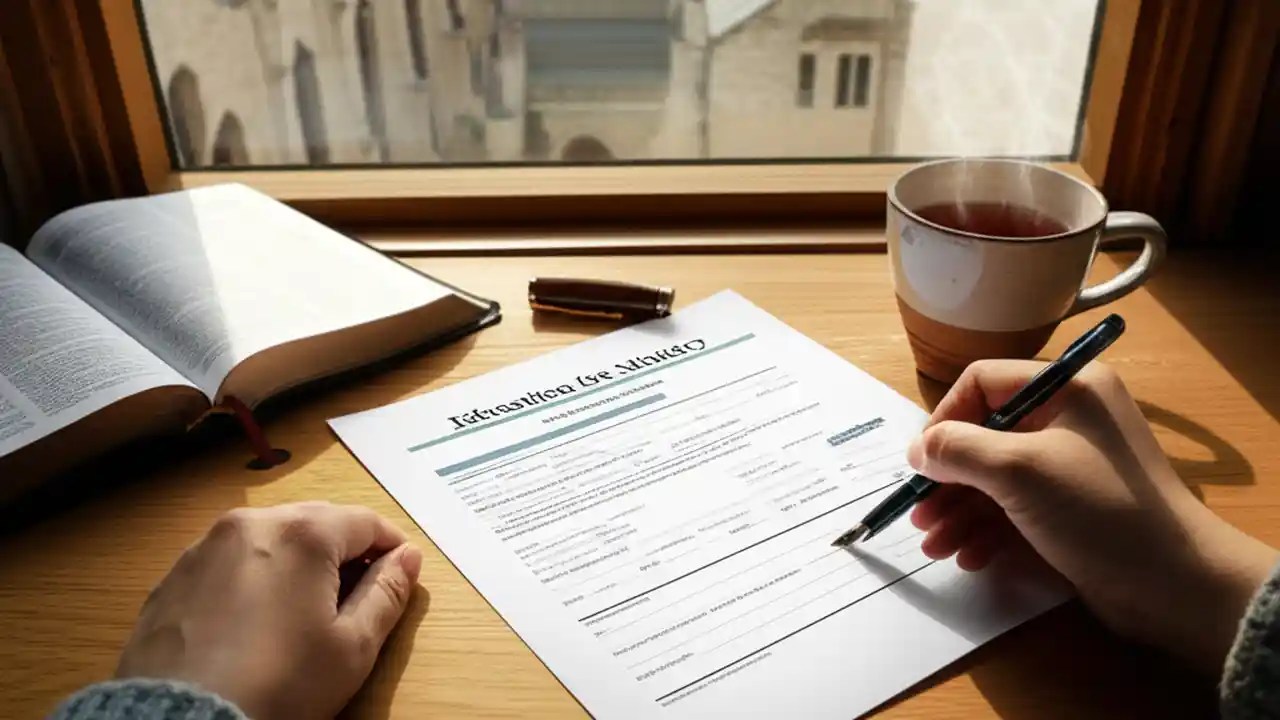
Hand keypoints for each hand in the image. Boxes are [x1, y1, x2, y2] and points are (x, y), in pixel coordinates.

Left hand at [115, 502, 422, 719]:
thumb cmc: (279, 686)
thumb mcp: (353, 647)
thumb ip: (386, 594)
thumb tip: (406, 557)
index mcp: (304, 534)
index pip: (366, 521)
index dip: (391, 546)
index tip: (399, 573)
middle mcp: (254, 523)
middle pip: (317, 521)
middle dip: (343, 549)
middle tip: (356, 593)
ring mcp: (206, 545)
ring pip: (270, 537)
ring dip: (296, 560)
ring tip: (304, 607)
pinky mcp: (175, 574)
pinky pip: (229, 559)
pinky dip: (252, 575)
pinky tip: (256, 617)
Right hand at [908, 360, 1275, 671]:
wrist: (1174, 583)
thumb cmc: (1098, 509)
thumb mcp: (1018, 470)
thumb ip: (958, 450)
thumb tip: (918, 449)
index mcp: (1067, 388)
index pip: (985, 383)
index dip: (946, 419)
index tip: (922, 462)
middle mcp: (1069, 419)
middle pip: (985, 436)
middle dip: (947, 479)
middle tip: (919, 513)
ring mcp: (1071, 466)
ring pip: (995, 478)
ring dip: (959, 511)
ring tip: (933, 545)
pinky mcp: (1072, 508)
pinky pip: (1015, 508)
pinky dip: (987, 530)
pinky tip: (967, 556)